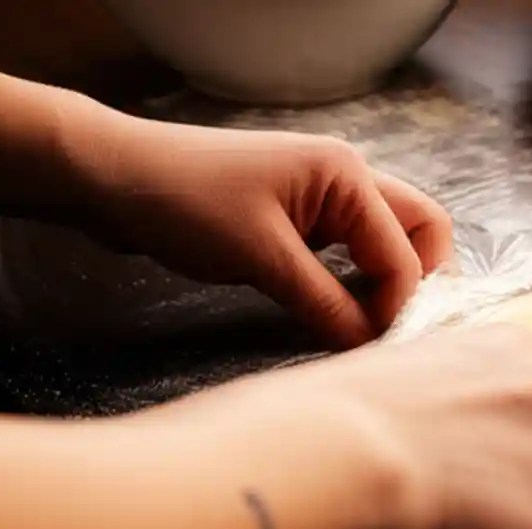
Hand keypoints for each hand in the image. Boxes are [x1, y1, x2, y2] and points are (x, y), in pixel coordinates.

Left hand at [88, 118, 451, 348]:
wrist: (112, 176)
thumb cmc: (185, 204)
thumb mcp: (262, 259)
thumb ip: (325, 303)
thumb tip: (371, 345)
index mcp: (347, 174)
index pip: (405, 252)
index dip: (399, 306)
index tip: (377, 351)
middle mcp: (347, 177)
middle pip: (419, 232)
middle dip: (415, 282)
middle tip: (388, 329)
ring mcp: (323, 195)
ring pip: (386, 242)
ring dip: (382, 283)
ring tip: (362, 328)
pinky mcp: (298, 216)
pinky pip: (349, 250)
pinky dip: (353, 281)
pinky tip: (334, 310)